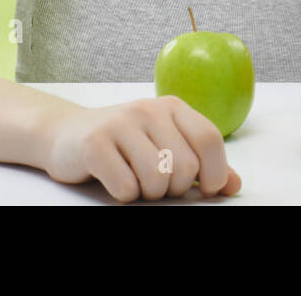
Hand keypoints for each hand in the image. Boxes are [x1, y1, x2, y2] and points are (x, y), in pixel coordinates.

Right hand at [42, 96, 241, 202]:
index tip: (204, 188)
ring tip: (136, 181)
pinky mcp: (94, 144)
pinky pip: (127, 187)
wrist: (65, 135)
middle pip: (185, 167)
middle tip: (156, 184)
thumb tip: (235, 185)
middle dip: (174, 189)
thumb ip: (201, 164)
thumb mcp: (165, 144)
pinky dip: (124, 194)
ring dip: (149, 193)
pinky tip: (114, 179)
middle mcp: (148, 110)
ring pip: (158, 180)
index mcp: (172, 107)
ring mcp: (120, 124)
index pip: (210, 140)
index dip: (215, 172)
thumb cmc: (123, 144)